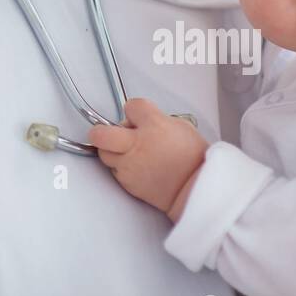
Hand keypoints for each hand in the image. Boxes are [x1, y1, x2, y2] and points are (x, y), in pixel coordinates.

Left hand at [87, 97, 208, 219]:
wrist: (195, 190)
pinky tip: (137, 166)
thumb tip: (142, 121)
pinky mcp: (128, 183)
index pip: (131, 106)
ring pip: (104, 153)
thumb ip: (156, 119)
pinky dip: (122, 166)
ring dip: (112, 149)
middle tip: (111, 132)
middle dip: (101, 130)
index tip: (138, 115)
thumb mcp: (180, 126)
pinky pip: (115, 171)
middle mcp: (136, 144)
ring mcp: (129, 165)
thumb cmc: (192, 160)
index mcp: (153, 125)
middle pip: (100, 133)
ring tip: (128, 151)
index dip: (134, 111)